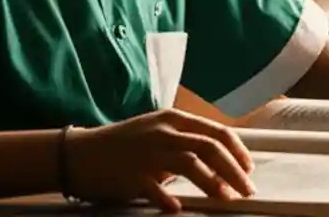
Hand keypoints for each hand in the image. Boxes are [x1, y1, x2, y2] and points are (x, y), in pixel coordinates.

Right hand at [64, 108, 255, 211]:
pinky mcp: (130, 174)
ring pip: (190, 162)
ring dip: (213, 182)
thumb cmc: (123, 146)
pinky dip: (168, 198)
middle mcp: (163, 132)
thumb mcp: (156, 133)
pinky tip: (178, 209)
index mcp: (172, 119)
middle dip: (234, 170)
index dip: (237, 151)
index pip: (215, 132)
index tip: (249, 169)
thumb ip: (185, 141)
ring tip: (227, 199)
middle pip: (209, 147)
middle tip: (248, 190)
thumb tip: (220, 160)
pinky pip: (154, 188)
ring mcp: (146, 152)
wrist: (79, 154)